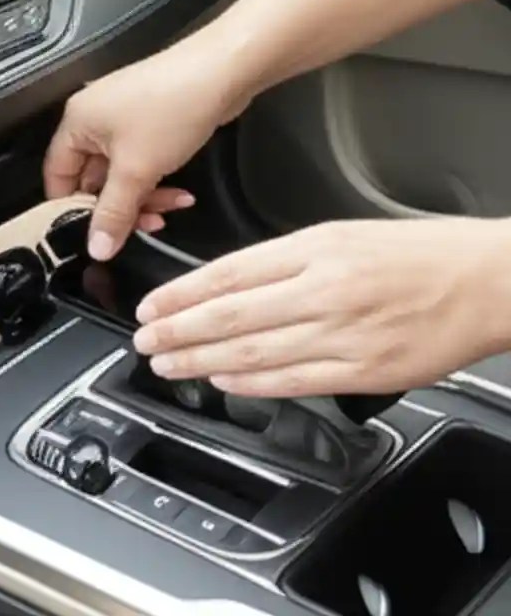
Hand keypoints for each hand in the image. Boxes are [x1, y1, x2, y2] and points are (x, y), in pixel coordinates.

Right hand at [44, 39, 249, 260]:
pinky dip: (156, 179)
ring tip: (171, 208)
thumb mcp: (136, 171)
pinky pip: (142, 161)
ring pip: (122, 174)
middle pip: (92, 179)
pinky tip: (181, 194)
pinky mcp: (150, 120)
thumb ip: (112, 214)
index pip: (57, 176)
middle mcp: (93, 118)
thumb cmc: (171, 110)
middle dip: (119, 206)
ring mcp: (123, 119)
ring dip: (144, 197)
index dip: (71, 208)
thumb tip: (96, 249)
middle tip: (142, 225)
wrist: (224, 71)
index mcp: (76, 123)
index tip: (93, 233)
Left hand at [131, 218, 510, 397]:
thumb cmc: (421, 254)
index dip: (180, 294)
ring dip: (201, 361)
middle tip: (143, 341)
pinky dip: (251, 385)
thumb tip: (226, 286)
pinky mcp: (364, 371)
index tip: (150, 306)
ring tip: (167, 364)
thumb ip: (283, 261)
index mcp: (316, 249)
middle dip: (176, 331)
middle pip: (230, 315)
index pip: (228, 273)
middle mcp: (324, 291)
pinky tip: (223, 381)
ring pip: (254, 353)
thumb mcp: (342, 235)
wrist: (491, 281)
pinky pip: (294, 382)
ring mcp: (343, 335)